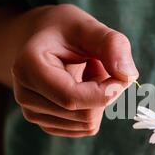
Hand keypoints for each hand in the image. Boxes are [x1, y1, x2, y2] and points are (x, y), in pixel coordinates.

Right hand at [12, 4, 138, 136]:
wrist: (44, 39)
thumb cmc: (66, 30)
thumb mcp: (89, 27)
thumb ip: (112, 45)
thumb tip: (128, 77)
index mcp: (29, 68)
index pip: (74, 99)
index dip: (108, 90)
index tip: (121, 72)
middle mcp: (26, 96)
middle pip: (85, 115)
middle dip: (104, 91)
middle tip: (97, 65)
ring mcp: (34, 113)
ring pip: (88, 124)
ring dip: (100, 100)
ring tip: (87, 74)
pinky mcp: (48, 123)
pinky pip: (86, 127)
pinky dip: (94, 108)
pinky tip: (83, 87)